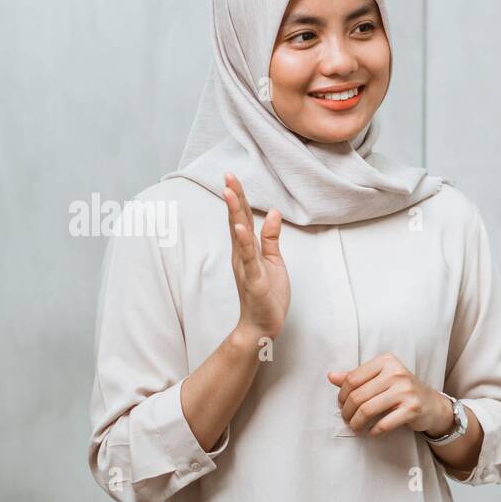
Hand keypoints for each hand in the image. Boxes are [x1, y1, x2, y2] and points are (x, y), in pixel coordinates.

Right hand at [224, 172, 289, 342]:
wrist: (263, 325)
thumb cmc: (267, 294)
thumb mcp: (272, 261)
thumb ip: (271, 238)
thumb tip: (273, 213)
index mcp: (247, 249)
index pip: (242, 218)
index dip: (239, 197)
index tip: (232, 177)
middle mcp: (241, 255)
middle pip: (237, 221)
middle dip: (234, 198)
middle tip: (227, 176)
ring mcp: (246, 267)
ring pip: (239, 236)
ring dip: (234, 214)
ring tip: (230, 194)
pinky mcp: (254, 280)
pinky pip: (248, 260)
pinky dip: (244, 244)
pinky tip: (240, 229)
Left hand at [327, 353, 452, 435]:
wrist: (432, 404)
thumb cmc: (401, 390)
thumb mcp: (380, 379)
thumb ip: (357, 377)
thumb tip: (331, 377)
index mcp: (386, 361)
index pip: (352, 378)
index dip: (342, 395)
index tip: (342, 405)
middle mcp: (397, 373)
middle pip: (358, 396)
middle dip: (347, 412)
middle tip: (347, 419)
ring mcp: (406, 390)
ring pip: (368, 410)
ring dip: (357, 423)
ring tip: (355, 427)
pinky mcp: (412, 409)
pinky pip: (384, 424)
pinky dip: (373, 431)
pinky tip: (372, 432)